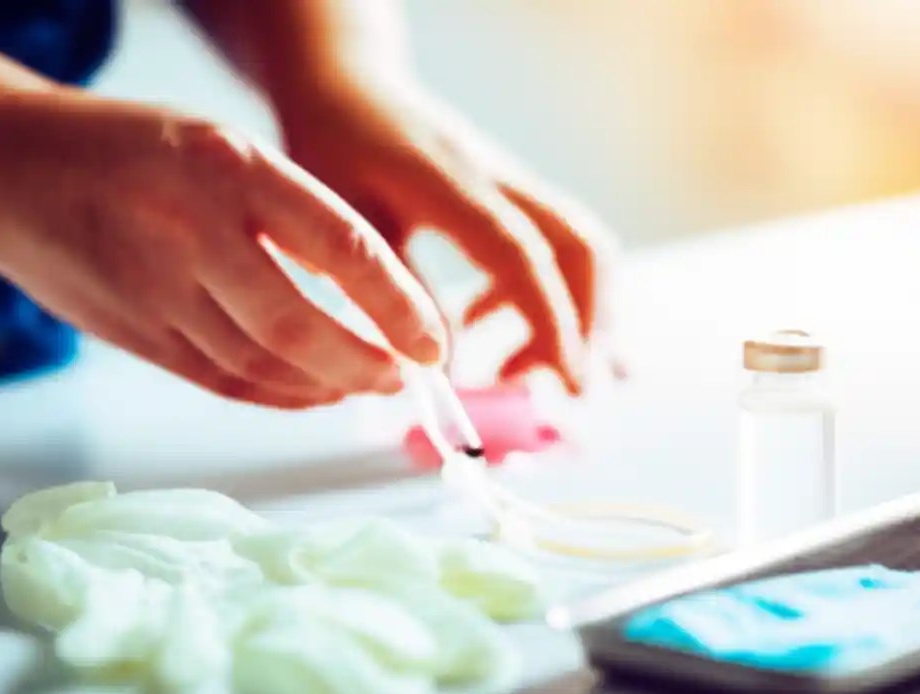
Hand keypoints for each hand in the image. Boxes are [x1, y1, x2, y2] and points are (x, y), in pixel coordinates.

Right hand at [0, 90, 445, 408]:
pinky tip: (316, 394)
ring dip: (328, 387)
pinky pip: (224, 383)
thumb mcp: (227, 148)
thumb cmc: (140, 153)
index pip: (339, 247)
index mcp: (231, 168)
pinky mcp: (137, 337)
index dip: (397, 307)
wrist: (13, 172)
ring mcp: (156, 292)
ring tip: (369, 384)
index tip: (434, 345)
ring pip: (261, 368)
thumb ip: (292, 214)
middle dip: (364, 366)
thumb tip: (380, 294)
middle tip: (404, 377)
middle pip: (296, 328)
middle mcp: (191, 232)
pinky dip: (282, 398)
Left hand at [277, 78, 618, 393]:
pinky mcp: (506, 194)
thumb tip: (439, 367)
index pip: (524, 256)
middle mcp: (499, 180)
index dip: (552, 322)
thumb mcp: (342, 225)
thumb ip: (394, 292)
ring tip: (521, 372)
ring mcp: (510, 183)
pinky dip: (536, 296)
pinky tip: (485, 328)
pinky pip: (550, 246)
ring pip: (578, 247)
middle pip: (580, 248)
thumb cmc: (329, 146)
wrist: (341, 78)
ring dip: (572, 313)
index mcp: (454, 185)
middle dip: (590, 323)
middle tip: (567, 389)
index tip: (569, 380)